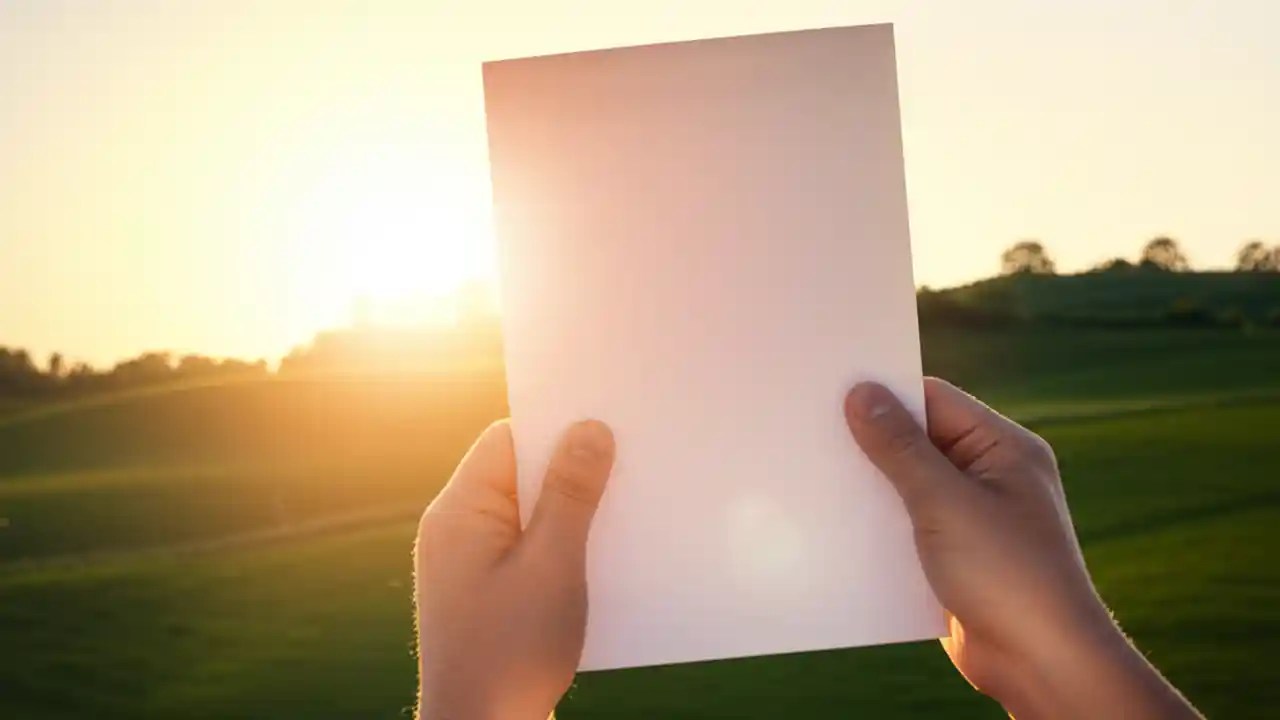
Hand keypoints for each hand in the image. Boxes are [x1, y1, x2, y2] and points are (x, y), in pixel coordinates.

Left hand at [414, 419, 614, 719]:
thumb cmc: (511, 654)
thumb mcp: (552, 566)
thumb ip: (570, 494)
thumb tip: (590, 428)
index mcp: (459, 512)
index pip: (508, 439)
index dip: (557, 427)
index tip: (608, 421)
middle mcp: (456, 530)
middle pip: (519, 473)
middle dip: (572, 471)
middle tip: (627, 468)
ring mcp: (468, 563)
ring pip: (528, 513)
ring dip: (571, 513)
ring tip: (619, 519)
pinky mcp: (486, 592)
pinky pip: (527, 548)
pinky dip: (562, 547)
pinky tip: (598, 562)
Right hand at [844, 378, 1200, 718]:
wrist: (1041, 665)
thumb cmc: (1007, 575)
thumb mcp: (945, 502)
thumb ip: (901, 447)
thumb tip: (863, 393)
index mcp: (1004, 448)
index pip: (935, 399)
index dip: (885, 394)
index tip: (832, 392)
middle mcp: (991, 476)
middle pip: (918, 440)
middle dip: (872, 443)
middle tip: (814, 435)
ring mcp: (974, 518)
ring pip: (909, 486)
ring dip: (872, 488)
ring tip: (818, 480)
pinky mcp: (957, 556)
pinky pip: (909, 527)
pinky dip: (880, 527)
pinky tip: (840, 529)